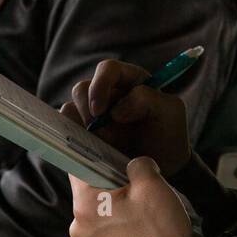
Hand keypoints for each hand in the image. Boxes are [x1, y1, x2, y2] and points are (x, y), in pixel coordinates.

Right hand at [60, 59, 191, 175]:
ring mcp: (93, 114)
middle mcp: (108, 93)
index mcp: (129, 79)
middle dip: (88, 113)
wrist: (164, 167)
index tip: (100, 111)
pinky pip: (66, 130)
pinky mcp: (83, 133)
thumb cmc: (168, 134)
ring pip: (70, 109)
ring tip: (104, 146)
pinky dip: (73, 139)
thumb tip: (116, 110)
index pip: (107, 69)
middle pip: (82, 89)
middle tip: (104, 136)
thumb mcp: (170, 111)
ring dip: (82, 129)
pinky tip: (91, 151)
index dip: (100, 85)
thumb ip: (148, 99)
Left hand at [68, 158, 197, 236]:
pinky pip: (108, 231)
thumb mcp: (153, 186)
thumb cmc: (159, 235)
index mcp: (84, 206)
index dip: (96, 154)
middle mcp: (79, 227)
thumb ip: (138, 165)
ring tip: (145, 213)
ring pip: (101, 212)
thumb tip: (135, 165)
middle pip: (92, 190)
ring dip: (120, 206)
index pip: (79, 166)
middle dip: (114, 184)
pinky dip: (122, 225)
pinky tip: (143, 229)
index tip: (112, 153)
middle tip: (140, 187)